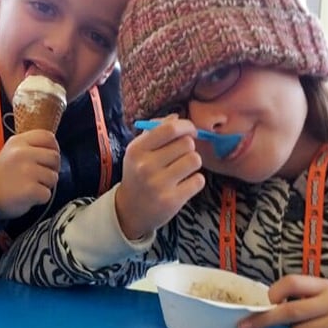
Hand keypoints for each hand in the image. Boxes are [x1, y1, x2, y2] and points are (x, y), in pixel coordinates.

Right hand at [0, 131, 59, 218]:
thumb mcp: (10, 152)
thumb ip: (29, 147)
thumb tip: (53, 151)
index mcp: (18, 142)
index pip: (47, 136)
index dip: (54, 148)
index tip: (49, 158)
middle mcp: (23, 153)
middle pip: (54, 157)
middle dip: (52, 169)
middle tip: (40, 176)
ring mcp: (27, 171)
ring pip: (53, 177)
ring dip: (45, 185)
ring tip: (30, 187)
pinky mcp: (30, 189)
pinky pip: (47, 194)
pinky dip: (40, 198)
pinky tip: (27, 196)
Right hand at [115, 116, 205, 239]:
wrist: (129, 211)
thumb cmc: (137, 175)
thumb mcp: (138, 152)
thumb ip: (155, 131)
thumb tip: (176, 117)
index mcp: (137, 150)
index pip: (170, 128)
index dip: (186, 126)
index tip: (190, 131)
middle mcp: (146, 166)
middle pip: (187, 143)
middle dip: (188, 148)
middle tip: (181, 156)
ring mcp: (159, 184)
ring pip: (195, 160)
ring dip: (193, 163)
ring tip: (183, 170)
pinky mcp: (172, 200)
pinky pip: (199, 180)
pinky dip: (195, 181)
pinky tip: (184, 184)